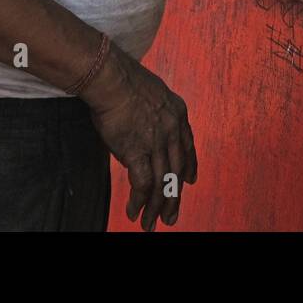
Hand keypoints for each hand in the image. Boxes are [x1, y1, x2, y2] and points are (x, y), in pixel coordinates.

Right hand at [85, 46, 196, 230]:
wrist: (112, 78)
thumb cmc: (124, 80)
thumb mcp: (153, 92)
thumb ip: (155, 111)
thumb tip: (146, 121)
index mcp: (178, 115)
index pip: (188, 147)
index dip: (189, 167)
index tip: (190, 182)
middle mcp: (173, 131)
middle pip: (177, 172)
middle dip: (174, 198)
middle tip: (171, 217)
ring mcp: (157, 142)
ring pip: (162, 183)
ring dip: (156, 208)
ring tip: (151, 224)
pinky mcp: (138, 151)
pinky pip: (143, 184)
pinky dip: (139, 201)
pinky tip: (134, 212)